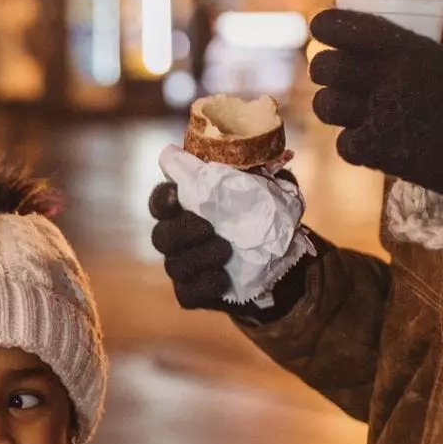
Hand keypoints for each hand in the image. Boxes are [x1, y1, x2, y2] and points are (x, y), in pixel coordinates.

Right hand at [148, 179, 305, 321]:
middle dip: (181, 231)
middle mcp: (177, 235)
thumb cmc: (265, 216)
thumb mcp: (269, 190)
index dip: (162, 198)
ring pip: (174, 264)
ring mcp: (183, 265)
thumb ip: (259, 173)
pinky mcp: (193, 291)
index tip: (176, 195)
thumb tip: (259, 151)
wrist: (281, 262)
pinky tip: (222, 279)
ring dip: (197, 257)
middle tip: (208, 228)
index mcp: (186, 205)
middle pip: (161, 235)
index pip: (161, 200)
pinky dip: (203, 285)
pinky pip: (187, 292)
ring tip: (225, 251)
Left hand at [308, 9, 442, 210]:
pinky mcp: (381, 151)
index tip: (320, 31)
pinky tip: (370, 144)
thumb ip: (410, 61)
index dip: (324, 27)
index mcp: (407, 48)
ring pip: (326, 105)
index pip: (343, 27)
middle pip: (325, 67)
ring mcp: (381, 114)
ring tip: (347, 110)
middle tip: (332, 78)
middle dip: (323, 72)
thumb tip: (378, 58)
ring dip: (332, 107)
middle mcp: (388, 77)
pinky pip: (344, 144)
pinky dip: (353, 144)